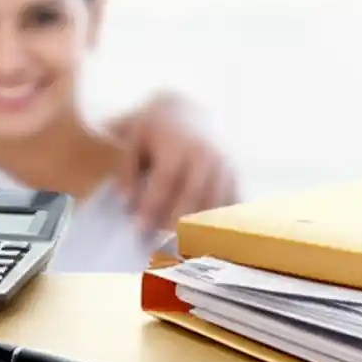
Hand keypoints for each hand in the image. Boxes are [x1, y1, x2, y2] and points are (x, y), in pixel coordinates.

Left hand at [107, 93, 237, 232]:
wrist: (188, 113)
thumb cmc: (154, 131)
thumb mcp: (132, 139)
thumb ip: (126, 169)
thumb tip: (126, 200)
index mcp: (179, 144)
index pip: (166, 179)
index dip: (152, 205)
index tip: (139, 228)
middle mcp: (206, 155)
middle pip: (194, 194)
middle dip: (176, 221)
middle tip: (160, 244)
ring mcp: (225, 166)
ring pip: (215, 202)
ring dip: (198, 227)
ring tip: (180, 248)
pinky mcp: (235, 176)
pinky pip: (231, 204)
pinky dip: (219, 224)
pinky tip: (205, 242)